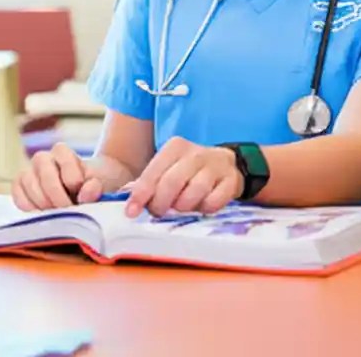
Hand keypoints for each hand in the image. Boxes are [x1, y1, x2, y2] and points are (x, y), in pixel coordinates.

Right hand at [13, 143, 104, 210]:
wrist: (80, 192)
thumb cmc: (88, 186)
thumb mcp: (98, 185)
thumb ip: (94, 188)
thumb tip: (86, 193)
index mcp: (62, 151)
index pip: (62, 158)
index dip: (72, 178)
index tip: (80, 192)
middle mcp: (42, 158)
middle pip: (45, 174)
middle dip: (57, 195)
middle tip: (68, 209)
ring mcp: (28, 172)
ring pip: (28, 183)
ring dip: (43, 202)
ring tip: (57, 214)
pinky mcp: (19, 187)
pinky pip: (17, 194)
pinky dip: (28, 206)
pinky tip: (42, 214)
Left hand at [124, 137, 241, 217]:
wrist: (226, 165)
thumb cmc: (188, 172)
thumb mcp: (168, 169)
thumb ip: (149, 184)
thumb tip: (130, 204)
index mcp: (175, 147)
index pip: (153, 173)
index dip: (140, 195)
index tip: (131, 212)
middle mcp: (195, 153)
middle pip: (172, 182)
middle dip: (161, 203)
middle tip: (159, 213)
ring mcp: (215, 165)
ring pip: (194, 192)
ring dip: (184, 206)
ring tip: (182, 207)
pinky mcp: (231, 180)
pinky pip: (214, 201)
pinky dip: (205, 208)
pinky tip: (202, 205)